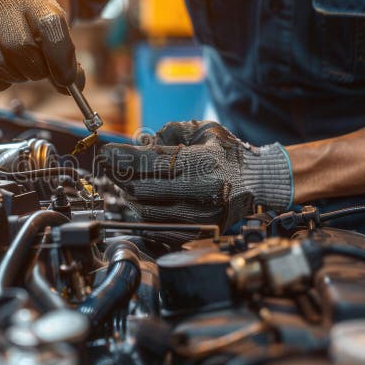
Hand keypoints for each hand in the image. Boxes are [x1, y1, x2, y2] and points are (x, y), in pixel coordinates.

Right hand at [0, 0, 83, 92]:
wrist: (15, 11)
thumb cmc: (40, 29)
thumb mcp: (60, 35)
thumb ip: (68, 62)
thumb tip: (72, 86)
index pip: (49, 25)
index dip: (60, 57)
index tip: (66, 80)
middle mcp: (2, 4)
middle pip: (20, 48)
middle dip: (36, 69)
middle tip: (41, 70)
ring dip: (15, 76)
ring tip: (22, 68)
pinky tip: (4, 75)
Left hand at [101, 121, 292, 227]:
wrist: (261, 181)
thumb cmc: (228, 152)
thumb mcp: (203, 130)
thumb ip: (169, 132)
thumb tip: (137, 144)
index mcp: (204, 163)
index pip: (151, 162)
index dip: (122, 158)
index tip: (104, 153)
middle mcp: (203, 192)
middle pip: (143, 189)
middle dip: (120, 177)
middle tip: (110, 167)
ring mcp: (202, 217)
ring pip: (147, 212)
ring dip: (129, 198)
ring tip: (125, 184)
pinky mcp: (200, 234)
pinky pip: (160, 229)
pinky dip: (144, 216)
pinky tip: (140, 203)